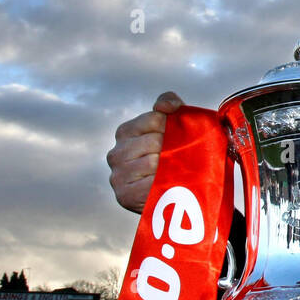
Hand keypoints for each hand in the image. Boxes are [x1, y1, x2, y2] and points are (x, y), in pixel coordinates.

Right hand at [106, 91, 181, 213]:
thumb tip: (165, 106)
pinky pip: (151, 184)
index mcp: (125, 132)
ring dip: (171, 167)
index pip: (155, 119)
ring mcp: (118, 175)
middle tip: (183, 158)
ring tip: (176, 171)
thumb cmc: (172, 155)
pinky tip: (169, 185)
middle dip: (174, 148)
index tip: (181, 137)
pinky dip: (165, 185)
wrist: (172, 197)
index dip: (174, 127)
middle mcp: (116, 153)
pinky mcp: (124, 196)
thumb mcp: (171, 125)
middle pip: (155, 140)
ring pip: (154, 162)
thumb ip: (168, 103)